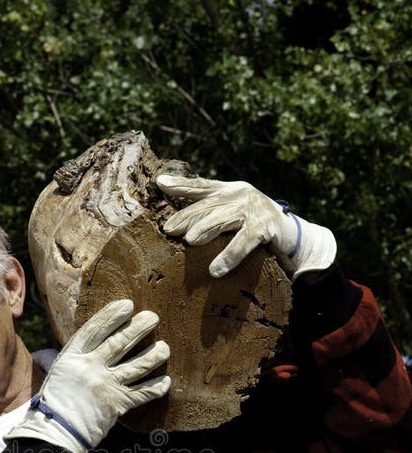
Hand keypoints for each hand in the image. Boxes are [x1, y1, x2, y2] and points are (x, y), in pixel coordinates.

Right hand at [6, 300, 169, 452]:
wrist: (56, 432)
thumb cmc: (55, 401)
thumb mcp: (56, 373)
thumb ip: (65, 358)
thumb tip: (56, 349)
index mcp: (72, 356)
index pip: (95, 329)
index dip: (112, 315)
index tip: (127, 305)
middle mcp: (90, 367)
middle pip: (120, 343)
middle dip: (139, 328)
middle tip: (153, 317)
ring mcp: (106, 385)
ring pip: (137, 366)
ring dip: (154, 355)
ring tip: (165, 347)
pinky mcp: (118, 404)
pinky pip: (143, 393)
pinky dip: (156, 387)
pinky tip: (165, 382)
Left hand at [156, 174, 335, 279]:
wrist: (293, 236)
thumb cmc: (256, 226)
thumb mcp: (233, 215)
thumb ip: (212, 214)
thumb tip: (180, 228)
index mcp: (229, 190)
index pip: (201, 186)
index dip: (181, 185)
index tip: (160, 183)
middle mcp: (240, 195)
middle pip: (208, 205)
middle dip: (187, 216)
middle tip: (168, 228)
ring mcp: (254, 209)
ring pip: (224, 219)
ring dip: (206, 229)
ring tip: (190, 241)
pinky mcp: (265, 228)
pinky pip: (243, 243)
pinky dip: (229, 257)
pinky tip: (215, 270)